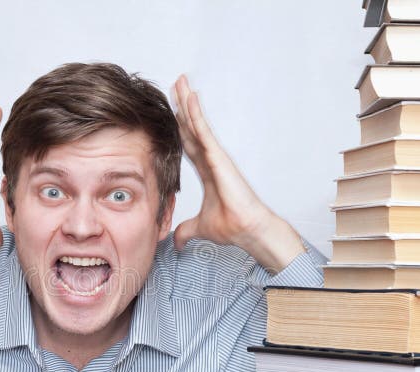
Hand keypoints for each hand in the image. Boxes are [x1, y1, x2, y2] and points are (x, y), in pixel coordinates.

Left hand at [172, 75, 304, 270]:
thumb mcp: (199, 228)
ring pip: (197, 124)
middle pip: (191, 127)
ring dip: (187, 102)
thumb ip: (186, 230)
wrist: (247, 230)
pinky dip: (195, 114)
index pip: (188, 143)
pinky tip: (188, 97)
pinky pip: (204, 131)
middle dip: (182, 106)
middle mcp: (211, 160)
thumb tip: (175, 242)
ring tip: (180, 81)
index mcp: (207, 172)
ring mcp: (215, 156)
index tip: (171, 110)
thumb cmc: (232, 227)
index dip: (179, 126)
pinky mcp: (219, 157)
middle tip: (175, 84)